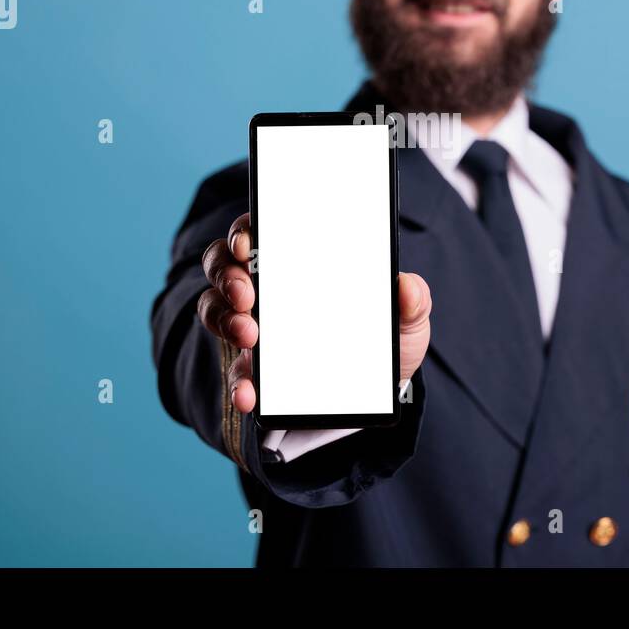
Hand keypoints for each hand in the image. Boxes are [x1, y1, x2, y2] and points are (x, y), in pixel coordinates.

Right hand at [197, 212, 432, 413]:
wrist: (377, 397)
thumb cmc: (383, 343)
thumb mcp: (406, 321)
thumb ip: (414, 302)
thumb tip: (407, 286)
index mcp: (298, 261)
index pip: (258, 231)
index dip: (244, 232)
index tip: (248, 244)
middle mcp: (266, 287)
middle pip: (223, 264)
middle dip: (228, 275)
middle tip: (247, 295)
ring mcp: (253, 326)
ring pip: (214, 308)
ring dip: (223, 319)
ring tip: (249, 336)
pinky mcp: (253, 370)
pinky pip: (232, 371)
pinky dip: (236, 382)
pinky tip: (248, 393)